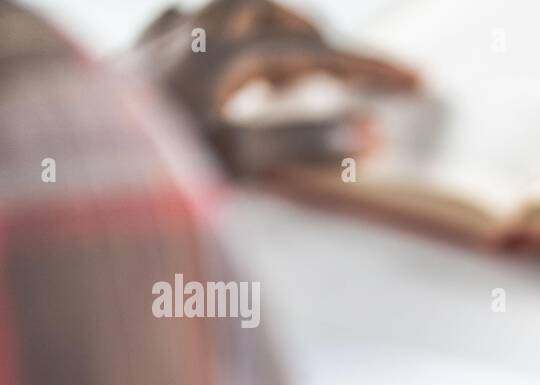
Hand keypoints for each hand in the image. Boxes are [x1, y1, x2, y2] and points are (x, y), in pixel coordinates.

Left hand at [135, 0, 419, 175]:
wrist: (63, 150)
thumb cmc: (146, 159)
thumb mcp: (235, 159)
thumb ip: (307, 146)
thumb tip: (377, 136)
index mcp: (229, 53)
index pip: (321, 53)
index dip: (373, 68)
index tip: (421, 83)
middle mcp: (198, 32)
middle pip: (280, 14)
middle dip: (322, 42)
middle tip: (351, 82)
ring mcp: (166, 40)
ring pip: (235, 11)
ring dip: (275, 34)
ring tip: (295, 77)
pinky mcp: (140, 57)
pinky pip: (186, 23)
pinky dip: (219, 33)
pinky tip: (219, 52)